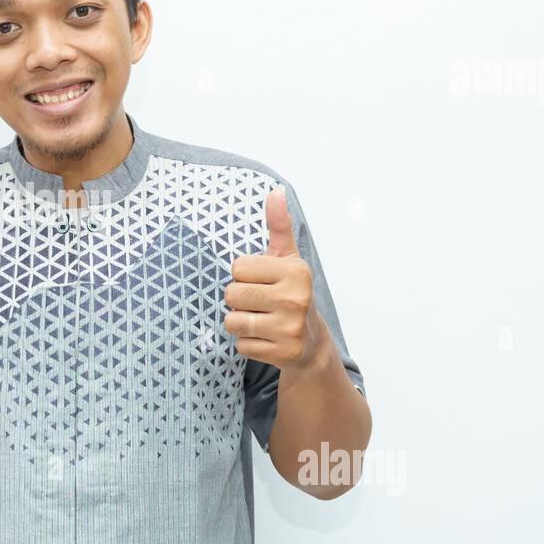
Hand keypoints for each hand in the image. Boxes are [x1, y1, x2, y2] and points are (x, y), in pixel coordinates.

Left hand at [222, 186, 323, 370]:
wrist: (312, 343)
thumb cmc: (292, 293)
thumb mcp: (288, 258)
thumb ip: (279, 226)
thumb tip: (275, 191)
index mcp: (296, 271)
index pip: (238, 268)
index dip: (244, 276)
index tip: (262, 282)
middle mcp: (296, 298)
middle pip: (231, 295)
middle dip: (239, 300)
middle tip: (260, 304)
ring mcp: (291, 327)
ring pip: (233, 321)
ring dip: (241, 323)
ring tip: (262, 321)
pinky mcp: (283, 352)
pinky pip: (241, 345)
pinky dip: (248, 344)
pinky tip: (267, 339)